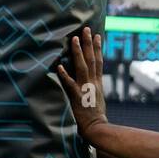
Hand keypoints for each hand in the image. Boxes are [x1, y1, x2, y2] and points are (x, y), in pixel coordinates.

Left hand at [58, 27, 107, 141]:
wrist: (97, 128)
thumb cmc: (95, 117)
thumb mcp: (97, 100)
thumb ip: (93, 89)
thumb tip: (91, 82)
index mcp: (98, 84)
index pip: (99, 62)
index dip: (98, 48)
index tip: (97, 35)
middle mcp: (93, 83)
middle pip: (92, 60)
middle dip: (89, 44)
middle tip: (86, 29)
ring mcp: (85, 89)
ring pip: (82, 66)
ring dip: (78, 52)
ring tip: (74, 39)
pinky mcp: (77, 97)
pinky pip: (70, 83)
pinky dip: (65, 74)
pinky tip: (59, 65)